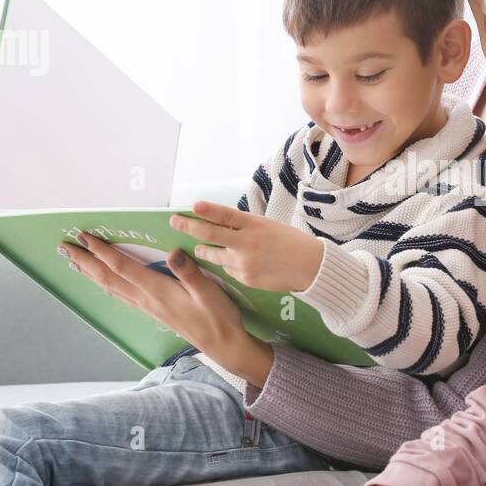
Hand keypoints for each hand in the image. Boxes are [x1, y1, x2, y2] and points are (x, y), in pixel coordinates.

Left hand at [58, 230, 268, 381]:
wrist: (223, 345)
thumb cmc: (218, 318)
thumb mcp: (209, 293)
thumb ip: (189, 273)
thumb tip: (172, 252)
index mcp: (158, 291)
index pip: (123, 268)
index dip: (102, 252)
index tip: (85, 237)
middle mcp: (147, 299)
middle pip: (108, 278)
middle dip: (85, 261)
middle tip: (64, 248)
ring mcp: (148, 307)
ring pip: (111, 288)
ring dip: (90, 273)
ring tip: (74, 262)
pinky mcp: (153, 311)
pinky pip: (121, 295)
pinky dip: (106, 285)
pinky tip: (102, 282)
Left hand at [169, 200, 324, 292]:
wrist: (310, 267)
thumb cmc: (290, 242)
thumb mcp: (267, 226)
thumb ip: (243, 226)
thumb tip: (217, 222)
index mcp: (255, 225)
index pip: (226, 215)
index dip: (207, 210)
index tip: (192, 206)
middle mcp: (247, 243)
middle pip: (210, 234)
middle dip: (189, 227)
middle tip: (175, 222)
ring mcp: (244, 262)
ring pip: (213, 255)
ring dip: (203, 250)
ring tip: (198, 248)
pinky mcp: (245, 278)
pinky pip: (228, 270)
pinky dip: (227, 264)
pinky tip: (238, 263)